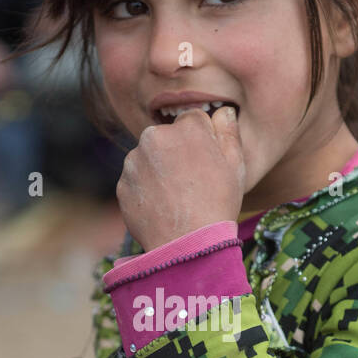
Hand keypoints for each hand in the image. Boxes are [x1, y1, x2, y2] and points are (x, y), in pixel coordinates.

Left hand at [115, 105, 244, 252]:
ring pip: (149, 158)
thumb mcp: (235, 165)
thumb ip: (228, 131)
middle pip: (167, 137)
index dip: (204, 141)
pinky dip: (147, 191)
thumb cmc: (218, 204)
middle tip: (192, 183)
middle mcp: (154, 136)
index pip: (193, 120)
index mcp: (186, 127)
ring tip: (177, 198)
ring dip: (160, 171)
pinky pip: (137, 181)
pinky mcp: (122, 184)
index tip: (207, 163)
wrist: (186, 245)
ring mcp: (134, 161)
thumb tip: (222, 112)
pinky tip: (163, 207)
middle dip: (177, 153)